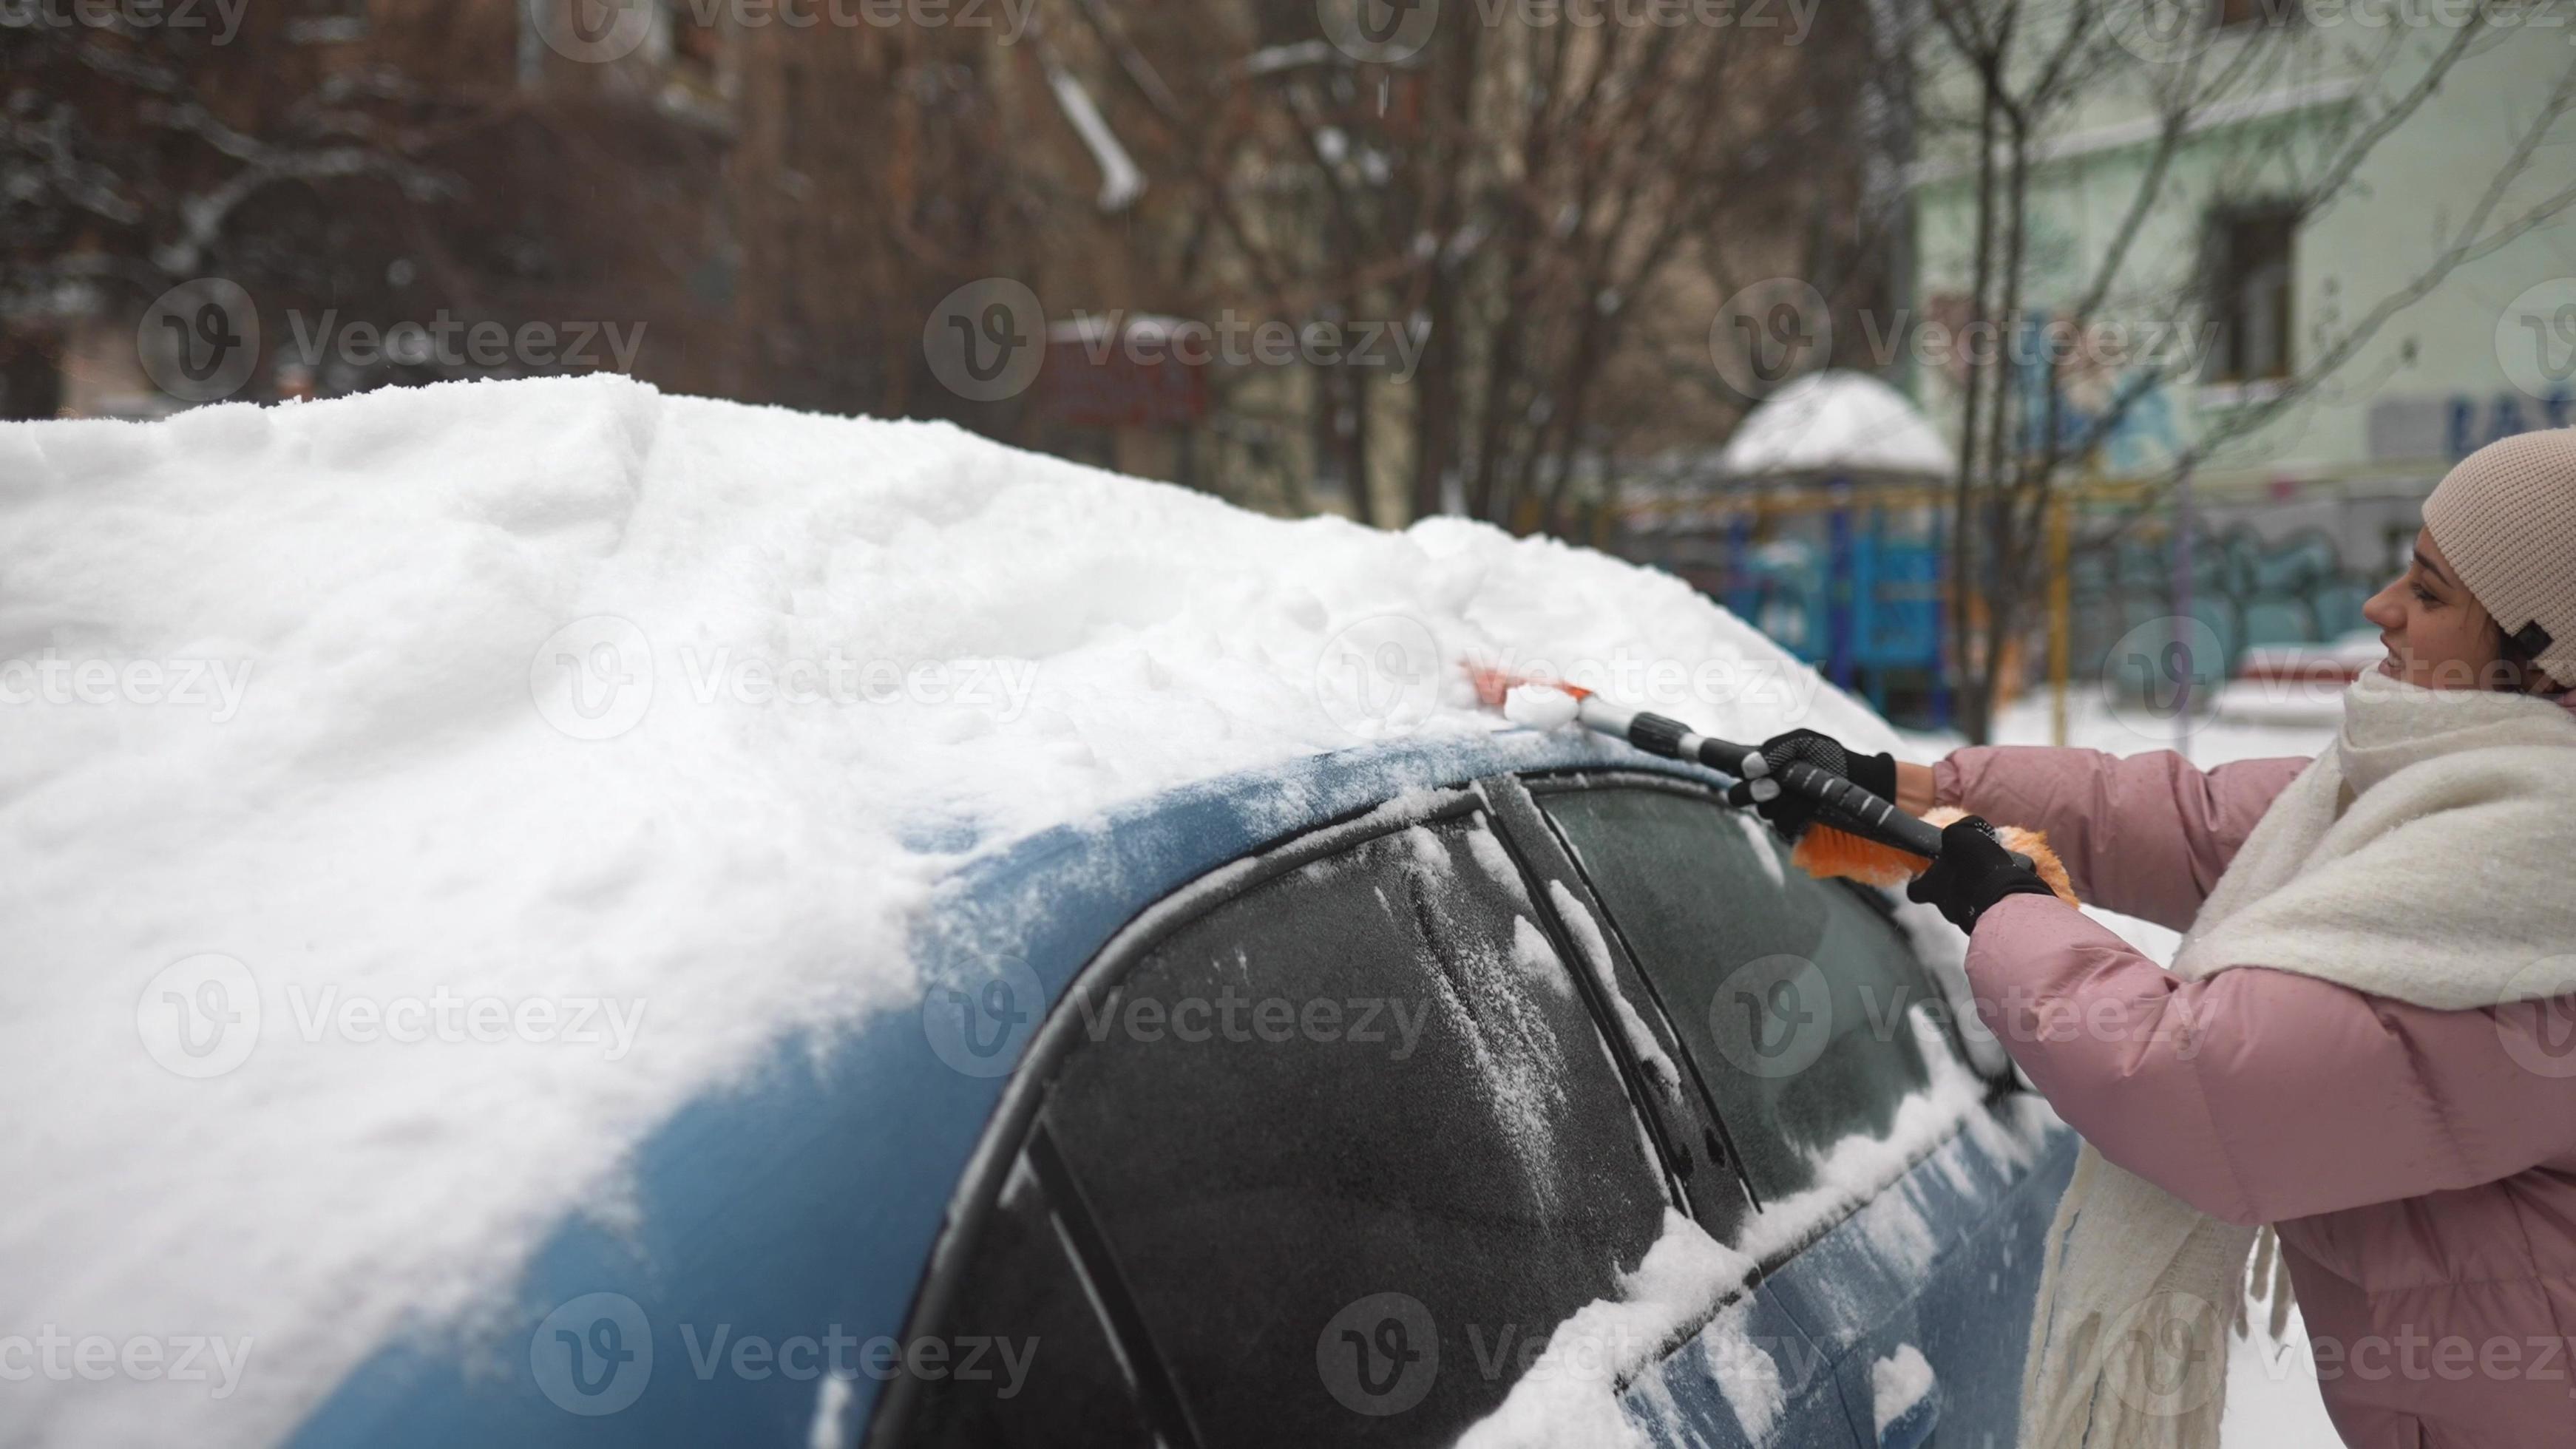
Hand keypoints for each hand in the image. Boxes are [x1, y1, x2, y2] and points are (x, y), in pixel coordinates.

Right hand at [1723, 729, 1897, 840]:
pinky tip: (1815, 807)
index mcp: (1763, 763)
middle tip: (1774, 787)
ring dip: (1787, 803)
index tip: (1697, 755)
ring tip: (1811, 793)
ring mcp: (1778, 808)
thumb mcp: (1804, 742)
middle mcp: (1765, 787)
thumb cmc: (1832, 756)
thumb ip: (1774, 750)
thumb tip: (1748, 768)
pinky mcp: (1794, 827)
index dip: (1706, 755)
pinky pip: (1783, 827)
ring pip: (1765, 812)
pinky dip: (1799, 816)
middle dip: (1752, 792)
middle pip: (1738, 796)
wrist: (1863, 782)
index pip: (1729, 765)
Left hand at [1905, 815, 2058, 932]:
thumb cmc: (1975, 865)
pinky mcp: (1993, 922)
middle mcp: (1947, 909)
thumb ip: (1958, 830)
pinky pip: (1992, 909)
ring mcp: (1969, 920)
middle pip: (1946, 896)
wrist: (2006, 894)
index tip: (1928, 870)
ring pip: (1971, 903)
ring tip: (1998, 873)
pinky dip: (1998, 898)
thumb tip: (1968, 827)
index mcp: (1933, 889)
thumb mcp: (1960, 834)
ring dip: (1981, 889)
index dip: (1919, 881)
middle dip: (1959, 881)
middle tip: (1975, 866)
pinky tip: (2009, 885)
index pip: (1914, 891)